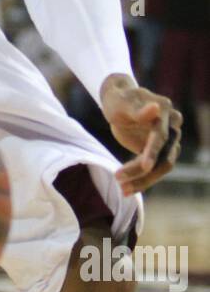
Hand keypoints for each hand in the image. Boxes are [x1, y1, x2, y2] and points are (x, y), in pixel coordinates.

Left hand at [100, 73, 181, 195]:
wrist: (119, 102)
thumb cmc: (118, 101)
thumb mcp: (122, 103)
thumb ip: (138, 109)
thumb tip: (155, 108)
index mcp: (165, 110)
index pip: (162, 135)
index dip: (153, 151)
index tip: (144, 167)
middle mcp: (172, 125)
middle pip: (165, 155)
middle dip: (143, 170)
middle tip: (119, 179)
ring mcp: (169, 139)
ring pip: (163, 165)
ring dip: (144, 180)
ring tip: (123, 190)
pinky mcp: (162, 151)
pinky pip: (156, 168)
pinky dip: (142, 179)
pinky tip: (126, 187)